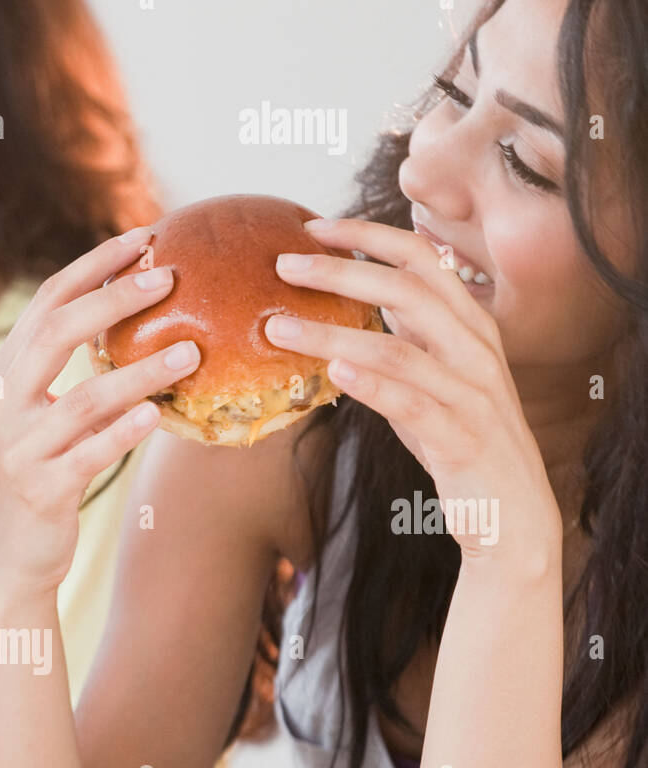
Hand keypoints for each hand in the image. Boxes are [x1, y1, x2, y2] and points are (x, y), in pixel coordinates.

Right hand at [0, 226, 199, 605]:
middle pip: (56, 331)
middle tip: (169, 276)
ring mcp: (19, 448)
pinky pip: (89, 455)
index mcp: (5, 375)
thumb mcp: (46, 421)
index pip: (48, 302)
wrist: (6, 559)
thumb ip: (77, 379)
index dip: (94, 267)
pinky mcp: (40, 491)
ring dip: (141, 370)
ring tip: (190, 350)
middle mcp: (3, 403)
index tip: (144, 238)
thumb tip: (143, 329)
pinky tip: (157, 415)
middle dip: (114, 298)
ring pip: (84, 398)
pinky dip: (123, 432)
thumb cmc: (39, 481)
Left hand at [266, 217, 561, 567]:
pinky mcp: (461, 438)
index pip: (422, 261)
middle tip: (283, 263)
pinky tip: (334, 370)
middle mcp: (476, 350)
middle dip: (342, 270)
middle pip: (408, 290)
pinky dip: (371, 384)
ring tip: (278, 327)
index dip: (369, 238)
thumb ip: (405, 350)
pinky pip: (412, 402)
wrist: (514, 516)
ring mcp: (472, 393)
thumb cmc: (464, 447)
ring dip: (332, 332)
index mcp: (472, 327)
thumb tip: (355, 323)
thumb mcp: (434, 386)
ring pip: (398, 347)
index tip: (314, 226)